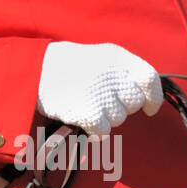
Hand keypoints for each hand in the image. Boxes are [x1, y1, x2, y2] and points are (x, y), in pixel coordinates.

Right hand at [36, 41, 163, 135]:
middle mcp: (112, 74)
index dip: (153, 97)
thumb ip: (124, 70)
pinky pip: (104, 131)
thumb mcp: (100, 56)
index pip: (149, 79)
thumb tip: (147, 93)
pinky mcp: (88, 113)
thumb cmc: (68, 65)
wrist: (33, 70)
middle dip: (122, 106)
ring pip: (119, 119)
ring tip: (85, 103)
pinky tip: (82, 118)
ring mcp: (100, 94)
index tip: (149, 107)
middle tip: (101, 100)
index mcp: (117, 56)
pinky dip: (95, 130)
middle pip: (133, 102)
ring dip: (106, 117)